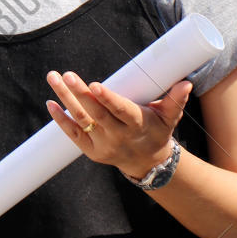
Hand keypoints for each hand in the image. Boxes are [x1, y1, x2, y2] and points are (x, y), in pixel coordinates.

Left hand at [44, 69, 191, 179]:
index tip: (95, 85)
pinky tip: (50, 102)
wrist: (147, 162)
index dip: (107, 99)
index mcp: (136, 125)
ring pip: (81, 119)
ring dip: (65, 98)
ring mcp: (102, 144)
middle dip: (80, 94)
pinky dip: (60, 119)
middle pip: (96, 113)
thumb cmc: (157, 131)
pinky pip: (73, 134)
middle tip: (67, 75)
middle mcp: (117, 136)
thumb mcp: (169, 118)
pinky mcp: (91, 150)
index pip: (120, 111)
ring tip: (53, 78)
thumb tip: (186, 83)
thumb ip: (175, 100)